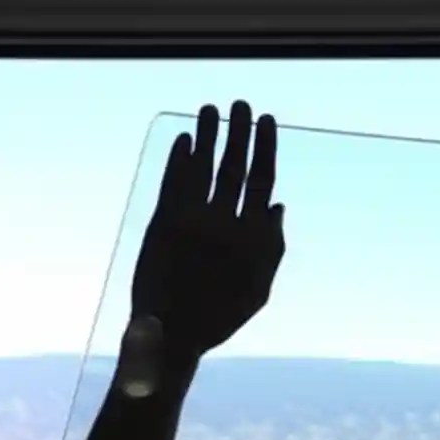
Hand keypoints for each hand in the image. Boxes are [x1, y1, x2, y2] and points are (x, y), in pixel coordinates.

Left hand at [130, 101, 285, 360]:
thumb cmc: (219, 316)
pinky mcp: (161, 224)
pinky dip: (177, 160)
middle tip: (241, 104)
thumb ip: (272, 247)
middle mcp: (222, 223)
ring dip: (208, 136)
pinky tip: (184, 139)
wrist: (172, 335)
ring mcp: (191, 221)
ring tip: (210, 108)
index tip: (267, 120)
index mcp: (251, 237)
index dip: (264, 147)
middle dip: (239, 132)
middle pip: (234, 167)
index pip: (261, 180)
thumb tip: (278, 206)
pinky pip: (172, 183)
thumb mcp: (258, 289)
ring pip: (203, 167)